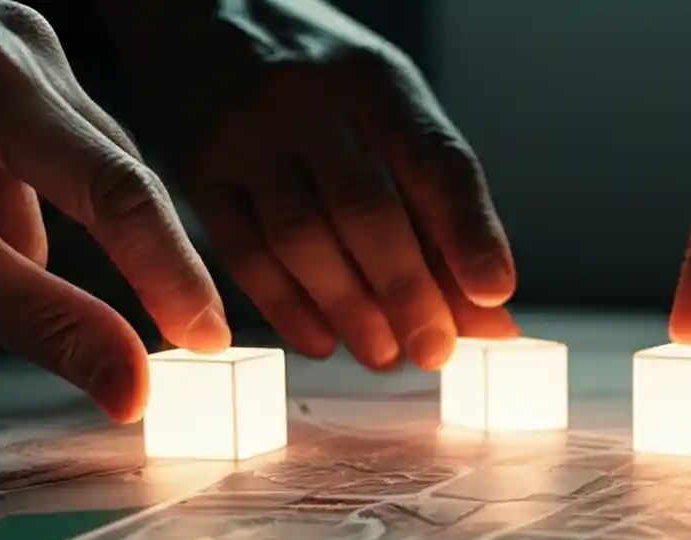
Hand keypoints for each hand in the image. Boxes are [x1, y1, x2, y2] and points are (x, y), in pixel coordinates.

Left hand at [0, 0, 228, 420]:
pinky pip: (5, 163)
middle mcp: (21, 49)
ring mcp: (0, 49)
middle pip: (78, 199)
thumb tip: (133, 386)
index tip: (209, 344)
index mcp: (6, 81)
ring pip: (33, 195)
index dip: (172, 276)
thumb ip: (37, 321)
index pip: (123, 192)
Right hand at [100, 0, 517, 370]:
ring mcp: (246, 134)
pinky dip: (286, 306)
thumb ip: (434, 201)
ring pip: (302, 238)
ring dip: (350, 309)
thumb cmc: (320, 78)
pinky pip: (242, 252)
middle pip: (366, 210)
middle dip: (408, 292)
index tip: (495, 295)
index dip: (469, 231)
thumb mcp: (387, 106)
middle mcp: (309, 100)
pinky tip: (322, 340)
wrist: (205, 15)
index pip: (434, 159)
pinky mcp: (196, 168)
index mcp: (376, 81)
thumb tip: (488, 313)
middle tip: (436, 351)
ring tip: (386, 355)